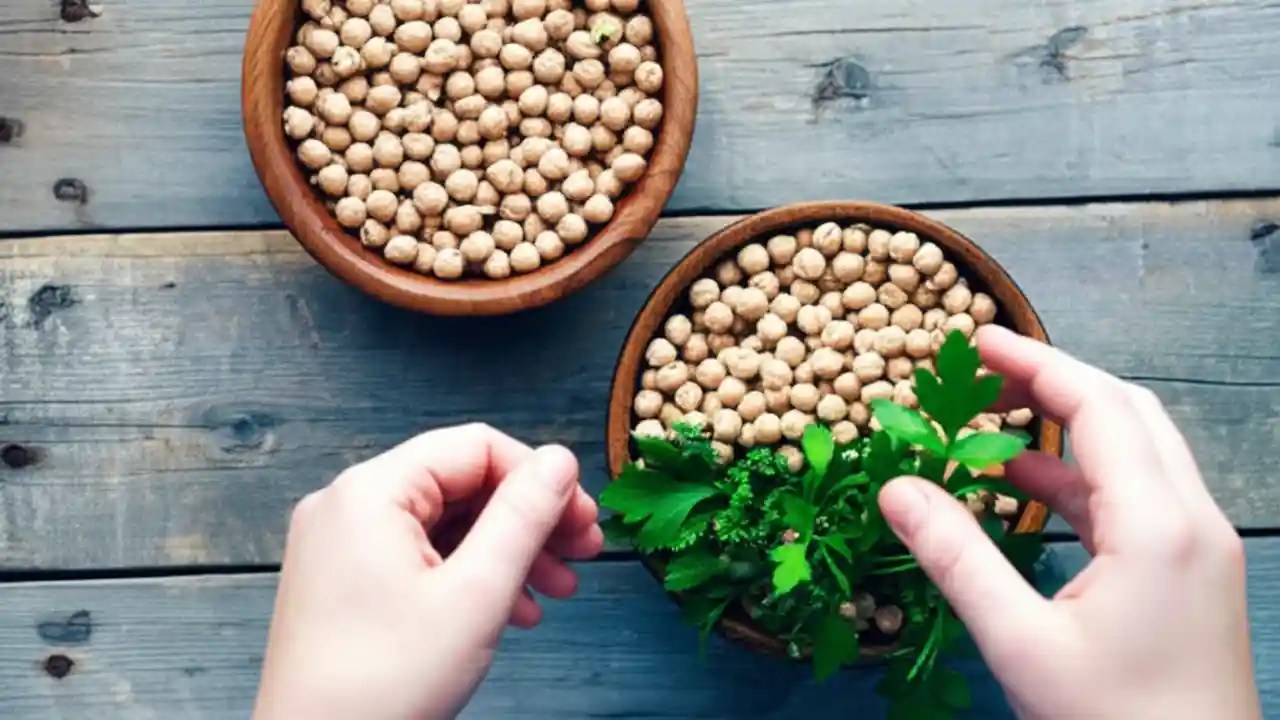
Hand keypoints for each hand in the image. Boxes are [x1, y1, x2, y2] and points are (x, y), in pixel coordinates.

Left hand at [253, 424, 603, 719]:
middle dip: (530, 519)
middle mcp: (348, 507)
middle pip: (463, 483)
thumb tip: (559, 461)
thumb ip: (523, 517)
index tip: (583, 518)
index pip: (475, 447)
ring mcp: (342, 546)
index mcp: (369, 493)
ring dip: (509, 551)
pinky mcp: (346, 583)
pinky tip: (514, 611)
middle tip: (582, 552)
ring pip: (447, 523)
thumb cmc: (381, 688)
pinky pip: (422, 557)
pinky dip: (471, 576)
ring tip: (557, 589)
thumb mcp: (475, 594)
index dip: (539, 478)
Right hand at [878, 326, 1259, 718]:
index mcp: (1158, 525)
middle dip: (1054, 380)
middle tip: (981, 372)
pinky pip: (1138, 498)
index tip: (973, 339)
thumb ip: (957, 558)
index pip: (1097, 407)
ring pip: (1138, 452)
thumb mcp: (1021, 644)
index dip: (1034, 362)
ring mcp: (1200, 547)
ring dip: (1068, 428)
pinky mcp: (1191, 574)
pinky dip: (1082, 477)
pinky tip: (1025, 486)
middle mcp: (1193, 520)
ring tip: (991, 420)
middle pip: (1128, 413)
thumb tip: (896, 488)